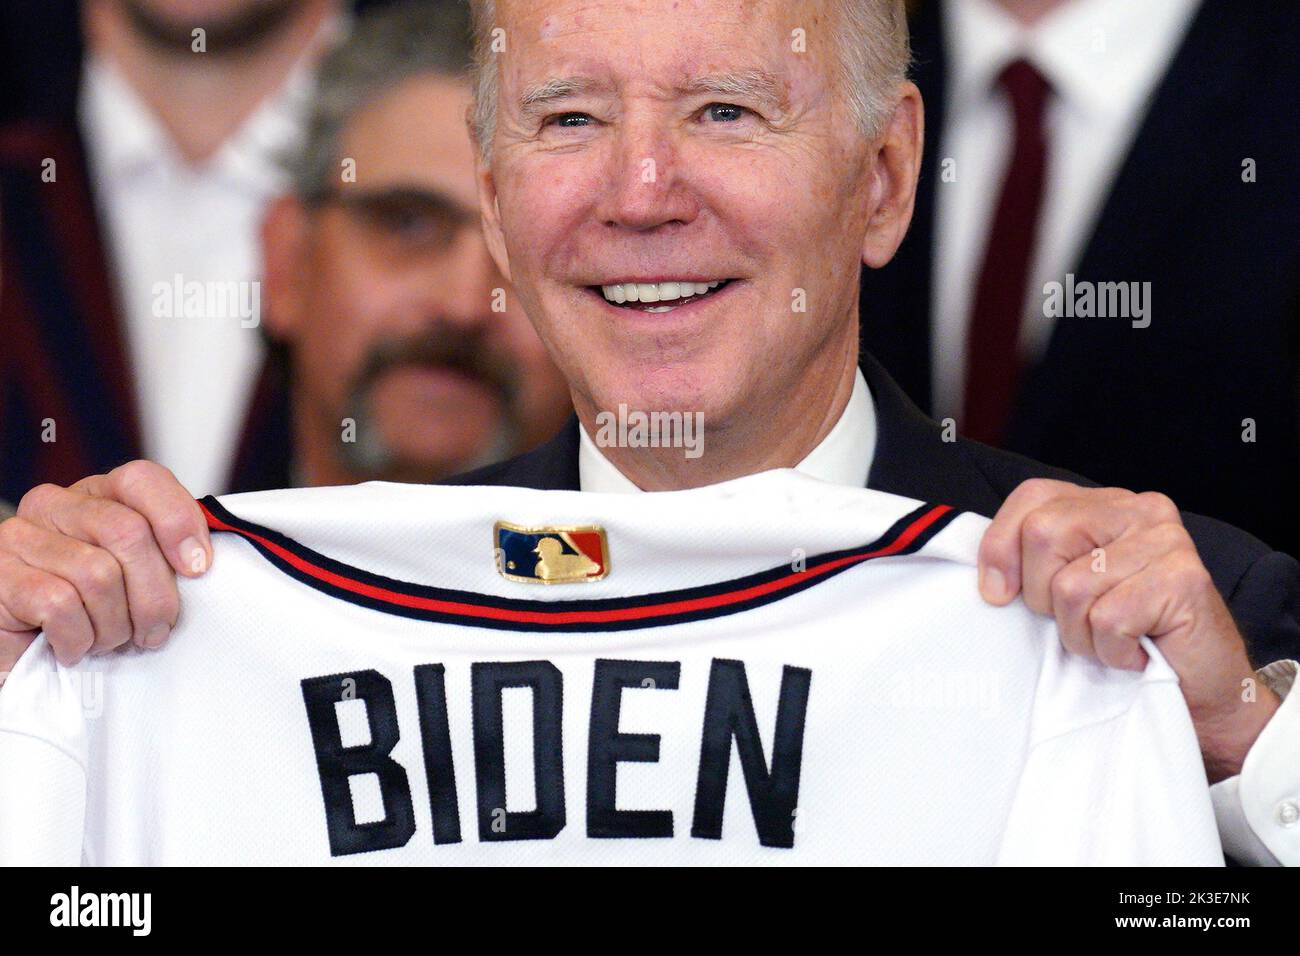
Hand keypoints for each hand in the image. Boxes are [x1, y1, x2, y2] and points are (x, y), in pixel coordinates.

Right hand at [0, 461, 210, 667]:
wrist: (24, 656)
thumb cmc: (90, 615)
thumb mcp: (136, 579)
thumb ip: (164, 556)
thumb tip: (201, 562)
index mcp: (95, 495)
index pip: (142, 479)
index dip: (178, 521)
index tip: (198, 568)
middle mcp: (54, 505)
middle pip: (128, 532)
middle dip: (154, 594)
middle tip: (154, 631)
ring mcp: (20, 536)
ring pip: (98, 574)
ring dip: (114, 625)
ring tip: (107, 641)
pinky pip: (60, 605)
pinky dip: (79, 638)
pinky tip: (74, 647)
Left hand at [977, 479, 1279, 782]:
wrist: (1199, 692)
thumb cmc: (1127, 640)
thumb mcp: (1066, 593)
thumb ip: (1033, 566)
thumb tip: (987, 580)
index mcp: (1106, 504)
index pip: (1033, 496)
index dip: (1001, 546)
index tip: (997, 593)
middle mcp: (1139, 510)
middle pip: (1043, 534)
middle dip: (1041, 595)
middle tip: (1076, 621)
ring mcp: (1166, 541)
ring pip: (1071, 586)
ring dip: (1080, 633)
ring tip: (1111, 640)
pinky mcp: (1184, 580)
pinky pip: (1107, 619)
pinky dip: (1110, 650)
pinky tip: (1135, 652)